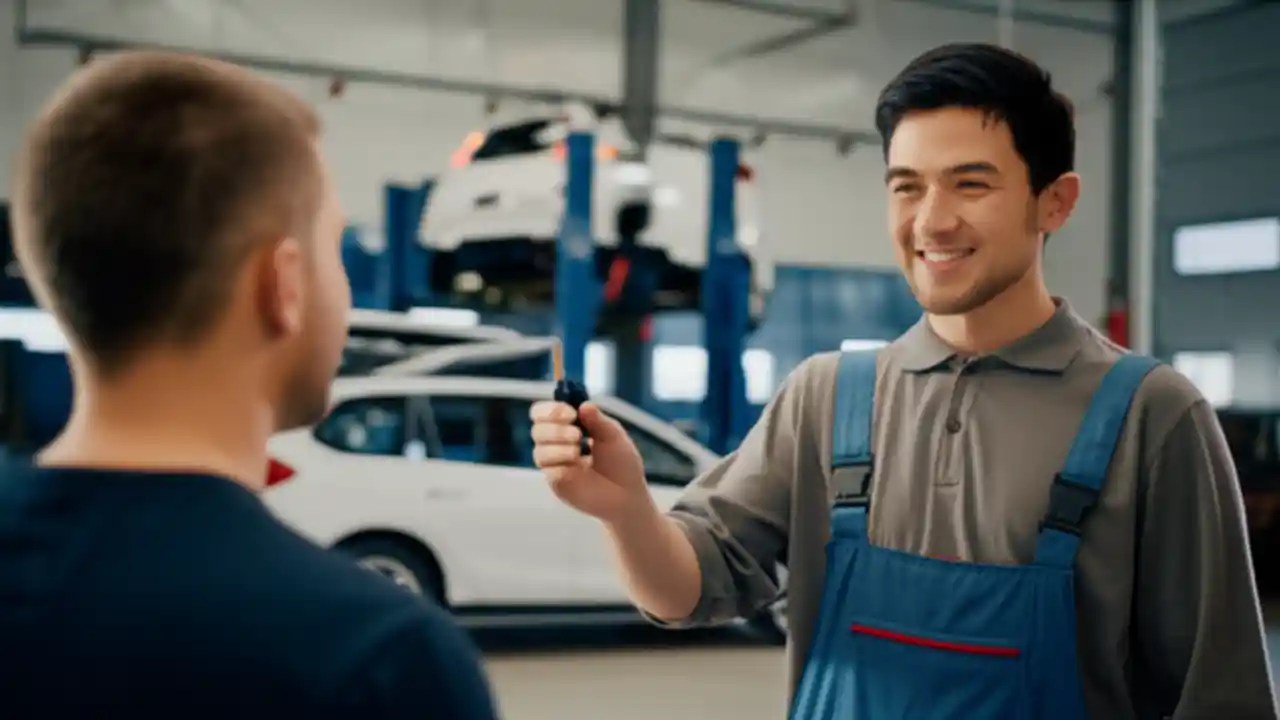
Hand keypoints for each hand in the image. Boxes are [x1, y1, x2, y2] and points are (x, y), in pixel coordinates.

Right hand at [529, 401, 650, 523]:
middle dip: (556, 429)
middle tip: (577, 435)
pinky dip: (561, 464)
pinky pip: (549, 470)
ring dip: (558, 447)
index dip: (550, 410)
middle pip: (537, 430)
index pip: (542, 413)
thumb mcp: (613, 436)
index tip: (571, 413)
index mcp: (567, 427)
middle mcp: (556, 445)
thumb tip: (583, 405)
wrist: (628, 494)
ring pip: (539, 451)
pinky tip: (577, 466)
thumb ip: (597, 420)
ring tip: (579, 452)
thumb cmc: (621, 463)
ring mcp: (555, 465)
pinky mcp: (558, 483)